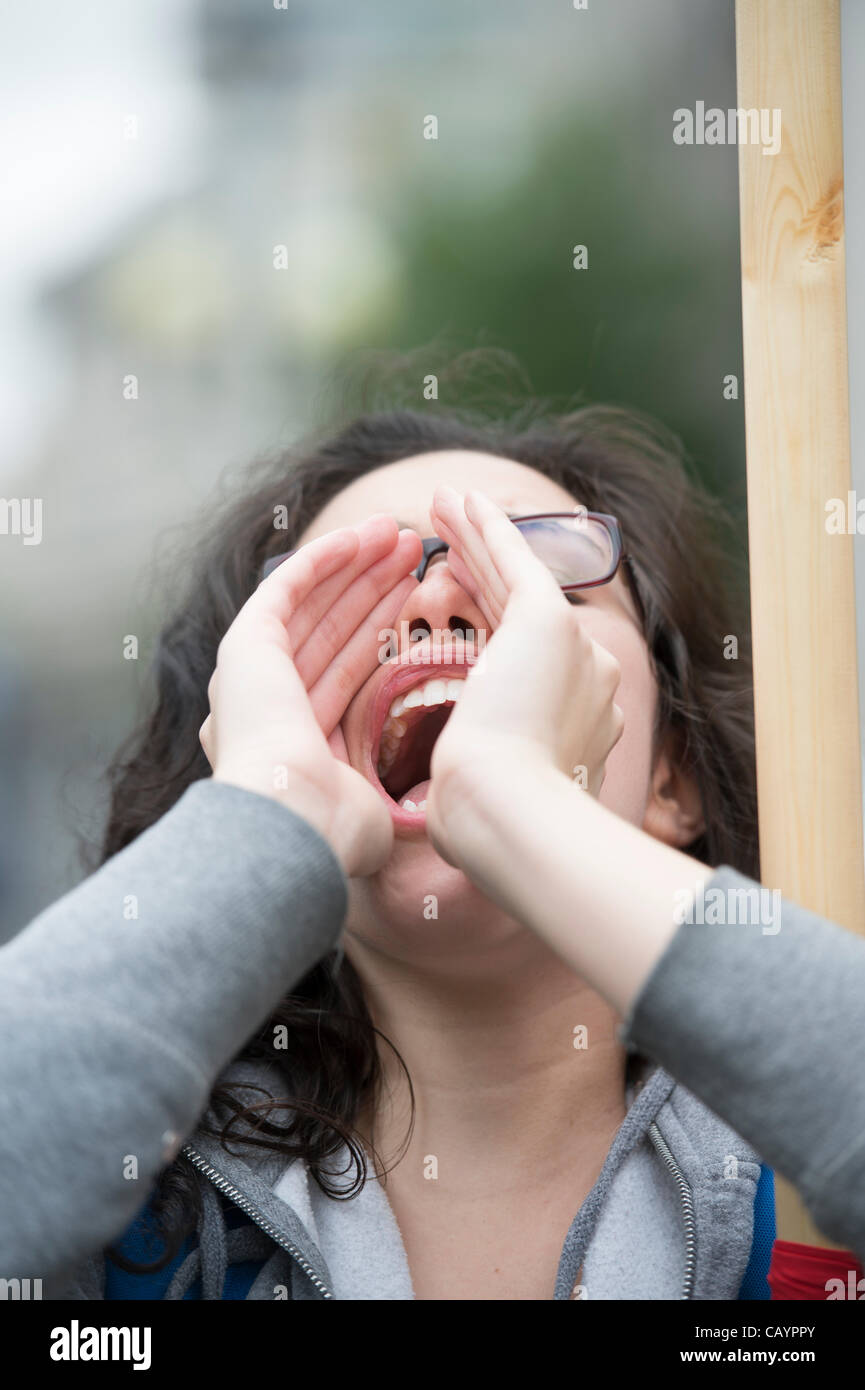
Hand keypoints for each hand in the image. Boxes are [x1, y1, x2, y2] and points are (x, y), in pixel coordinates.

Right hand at [200, 515, 420, 876]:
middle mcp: (263, 705)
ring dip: (353, 567)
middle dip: (370, 589)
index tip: (415, 602)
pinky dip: (321, 560)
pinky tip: (359, 537)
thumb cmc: (335, 830)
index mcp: (290, 743)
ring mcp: (248, 676)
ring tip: (399, 536)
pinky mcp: (244, 648)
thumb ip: (384, 790)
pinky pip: (284, 590)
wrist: (290, 823)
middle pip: (328, 630)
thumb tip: (421, 801)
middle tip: (412, 556)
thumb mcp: (371, 807)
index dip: (377, 632)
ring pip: (310, 605)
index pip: (341, 671)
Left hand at [425, 486, 623, 872]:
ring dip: (478, 537)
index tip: (462, 595)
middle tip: (453, 534)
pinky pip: (512, 563)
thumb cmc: (484, 825)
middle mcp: (594, 682)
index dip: (491, 619)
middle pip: (525, 611)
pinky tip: (459, 501)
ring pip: (515, 582)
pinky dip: (485, 529)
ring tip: (445, 503)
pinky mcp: (549, 624)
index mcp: (581, 724)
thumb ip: (478, 778)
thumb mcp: (484, 799)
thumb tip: (446, 792)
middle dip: (485, 568)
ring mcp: (580, 651)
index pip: (528, 658)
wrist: (506, 816)